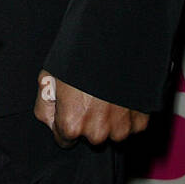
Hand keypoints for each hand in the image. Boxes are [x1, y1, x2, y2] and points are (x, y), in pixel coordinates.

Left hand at [34, 70, 149, 147]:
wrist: (115, 43)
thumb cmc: (78, 59)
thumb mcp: (48, 77)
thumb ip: (44, 106)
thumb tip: (50, 121)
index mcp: (72, 124)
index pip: (64, 140)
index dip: (64, 123)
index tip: (69, 109)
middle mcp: (96, 133)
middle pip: (89, 136)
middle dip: (88, 121)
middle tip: (89, 96)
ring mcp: (120, 129)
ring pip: (111, 132)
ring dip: (109, 119)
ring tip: (105, 94)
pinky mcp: (140, 123)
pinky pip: (130, 125)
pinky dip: (126, 114)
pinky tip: (120, 94)